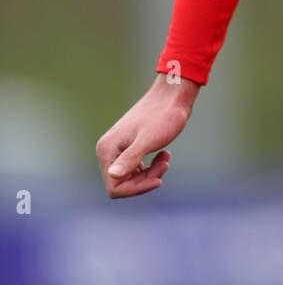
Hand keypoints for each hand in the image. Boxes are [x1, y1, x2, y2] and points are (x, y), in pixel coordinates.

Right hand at [96, 74, 199, 198]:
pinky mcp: (130, 147)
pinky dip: (151, 167)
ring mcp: (119, 149)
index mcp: (107, 149)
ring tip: (165, 160)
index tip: (157, 179)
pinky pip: (137, 169)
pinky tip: (164, 155)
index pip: (114, 187)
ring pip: (131, 177)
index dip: (136, 188)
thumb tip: (113, 175)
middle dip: (144, 180)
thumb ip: (130, 158)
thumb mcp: (148, 140)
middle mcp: (108, 150)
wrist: (173, 96)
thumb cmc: (162, 115)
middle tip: (164, 166)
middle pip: (122, 184)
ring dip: (150, 173)